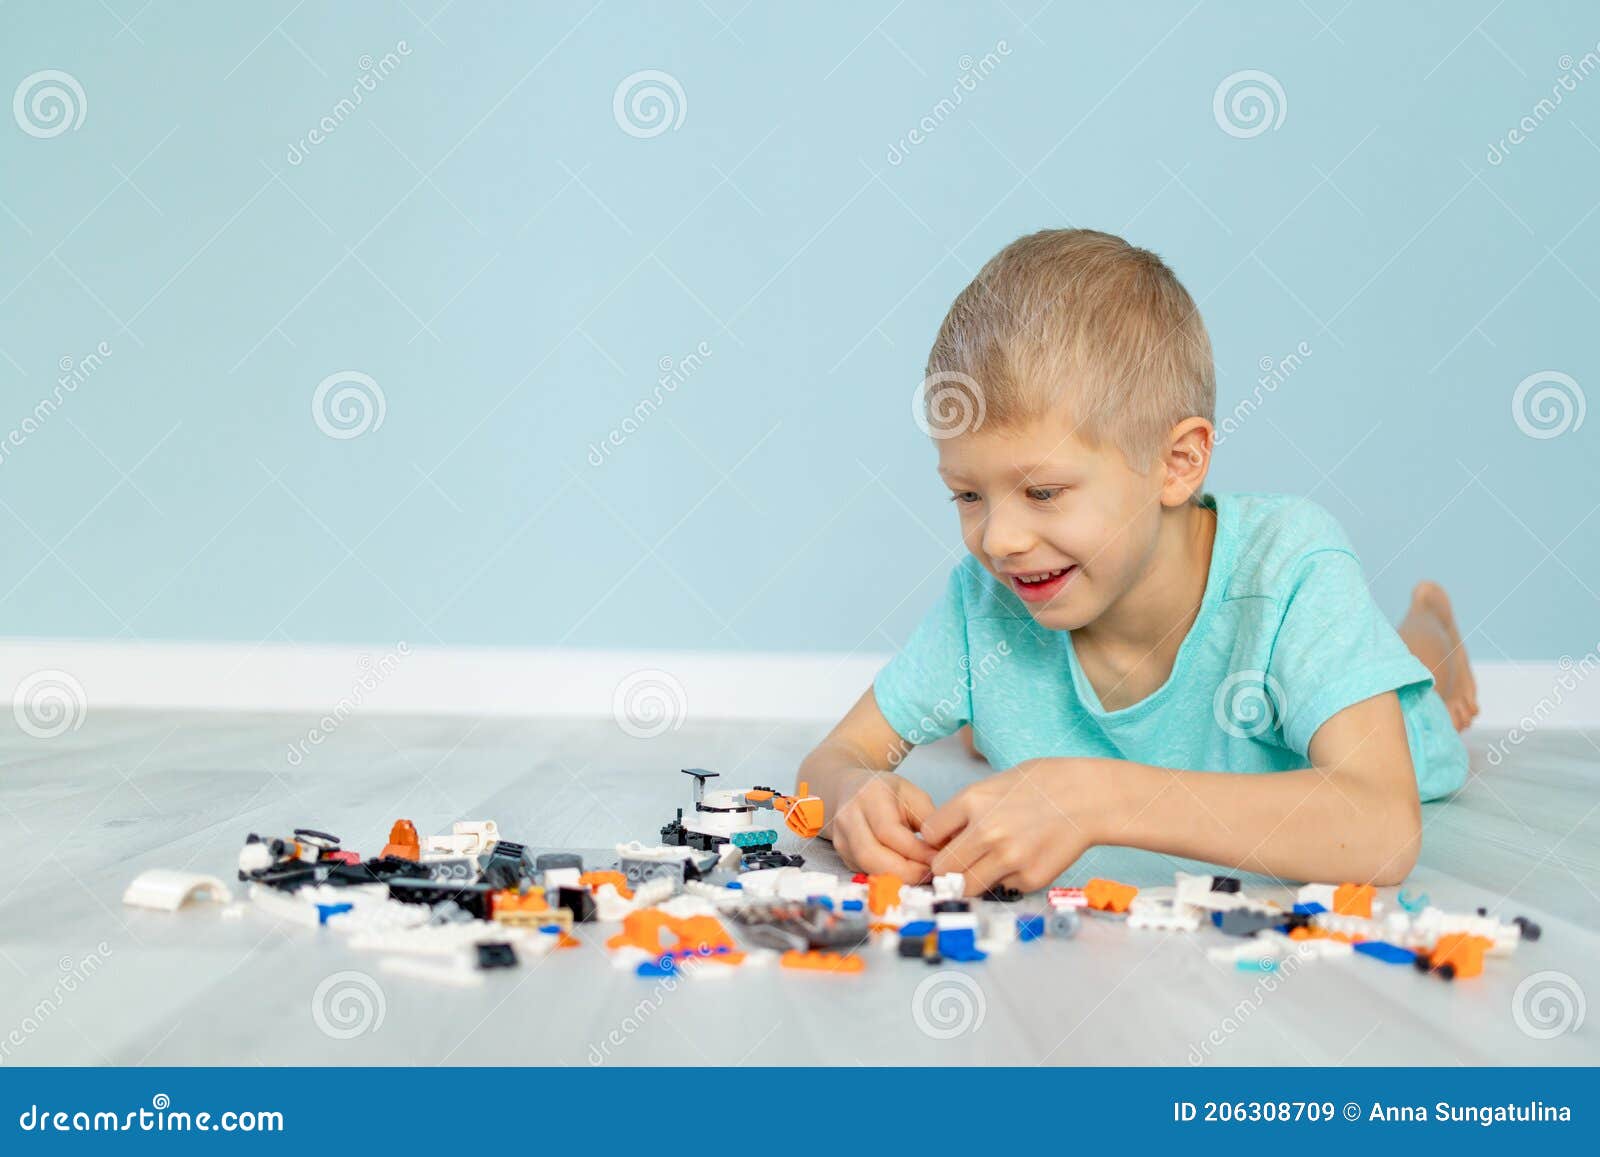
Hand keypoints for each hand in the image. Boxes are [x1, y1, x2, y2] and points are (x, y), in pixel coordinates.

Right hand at [827, 770, 935, 881]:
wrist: (850, 790)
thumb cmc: (886, 793)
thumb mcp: (913, 796)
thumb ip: (929, 820)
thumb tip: (949, 849)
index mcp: (869, 796)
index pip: (889, 832)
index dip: (915, 851)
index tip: (938, 859)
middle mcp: (849, 818)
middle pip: (871, 855)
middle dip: (905, 871)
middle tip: (930, 874)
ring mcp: (841, 838)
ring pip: (867, 868)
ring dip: (897, 878)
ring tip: (921, 874)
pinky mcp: (843, 855)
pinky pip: (867, 872)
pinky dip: (889, 877)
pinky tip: (906, 872)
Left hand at [921, 758, 1101, 895]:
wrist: (1088, 798)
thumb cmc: (1043, 784)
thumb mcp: (995, 784)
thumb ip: (967, 810)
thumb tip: (943, 838)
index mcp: (972, 801)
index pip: (928, 834)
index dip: (935, 840)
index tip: (945, 840)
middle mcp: (986, 832)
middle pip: (942, 868)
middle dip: (947, 866)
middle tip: (961, 861)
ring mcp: (1008, 858)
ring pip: (967, 886)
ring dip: (973, 878)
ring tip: (990, 862)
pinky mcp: (1029, 878)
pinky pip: (1003, 887)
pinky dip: (1008, 878)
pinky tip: (1024, 858)